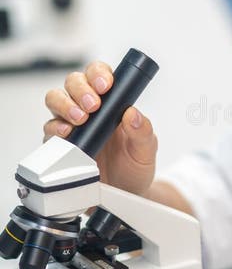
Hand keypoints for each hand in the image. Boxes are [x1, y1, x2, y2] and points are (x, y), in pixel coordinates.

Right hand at [43, 61, 156, 196]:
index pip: (99, 75)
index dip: (99, 74)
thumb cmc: (135, 167)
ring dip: (65, 105)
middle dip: (81, 90)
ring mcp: (72, 125)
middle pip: (73, 82)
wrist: (123, 195)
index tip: (106, 85)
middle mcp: (89, 109)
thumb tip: (133, 114)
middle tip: (93, 106)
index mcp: (111, 102)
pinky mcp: (60, 144)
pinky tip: (65, 133)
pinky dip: (54, 128)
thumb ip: (143, 132)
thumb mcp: (146, 150)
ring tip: (80, 119)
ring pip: (56, 99)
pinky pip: (49, 129)